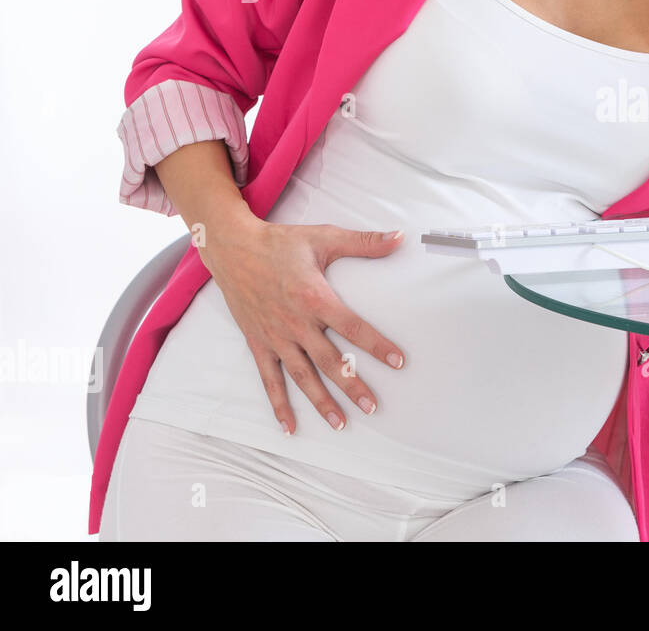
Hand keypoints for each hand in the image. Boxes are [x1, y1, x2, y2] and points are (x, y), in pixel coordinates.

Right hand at [197, 215, 406, 433]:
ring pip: (302, 376)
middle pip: (329, 361)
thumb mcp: (324, 237)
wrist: (232, 248)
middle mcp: (295, 323)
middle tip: (373, 406)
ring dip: (321, 401)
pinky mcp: (258, 343)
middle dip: (352, 385)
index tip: (398, 362)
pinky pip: (269, 379)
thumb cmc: (280, 243)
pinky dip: (278, 404)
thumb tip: (400, 238)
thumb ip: (364, 242)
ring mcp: (275, 337)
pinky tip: (290, 427)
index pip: (352, 327)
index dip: (376, 345)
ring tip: (341, 423)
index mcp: (314, 297)